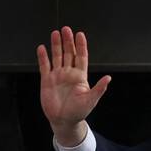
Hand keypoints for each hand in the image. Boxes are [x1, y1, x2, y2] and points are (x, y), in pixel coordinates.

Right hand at [36, 26, 111, 146]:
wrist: (63, 121)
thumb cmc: (78, 112)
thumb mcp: (91, 100)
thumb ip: (99, 88)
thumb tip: (108, 78)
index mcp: (80, 76)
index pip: (81, 56)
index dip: (80, 45)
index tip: (80, 34)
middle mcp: (68, 73)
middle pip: (68, 53)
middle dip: (67, 41)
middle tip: (66, 29)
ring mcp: (57, 76)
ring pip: (57, 57)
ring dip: (56, 45)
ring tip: (55, 34)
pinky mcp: (47, 81)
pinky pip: (44, 66)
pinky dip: (43, 57)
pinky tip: (42, 48)